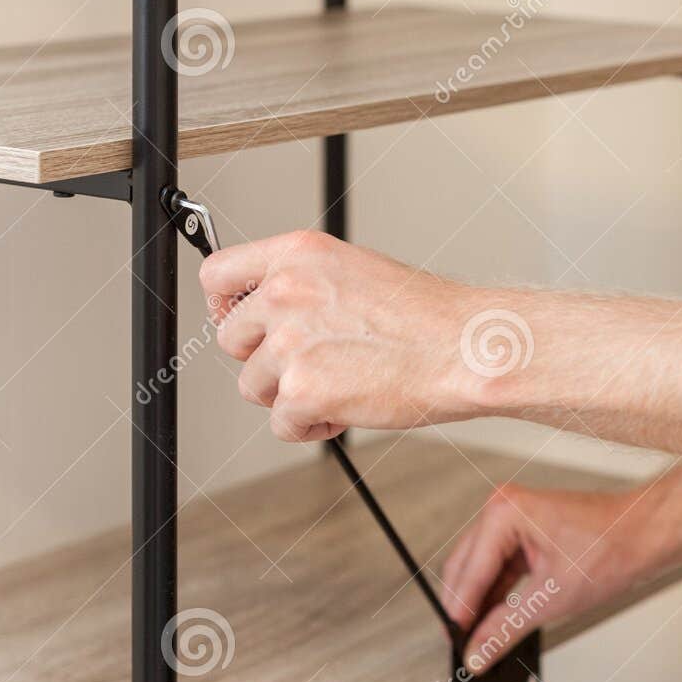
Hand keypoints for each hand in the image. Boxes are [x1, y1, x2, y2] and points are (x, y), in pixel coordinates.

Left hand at [200, 231, 492, 442]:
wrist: (464, 348)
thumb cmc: (425, 318)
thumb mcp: (353, 271)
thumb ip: (302, 286)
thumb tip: (266, 315)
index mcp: (297, 254)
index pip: (217, 276)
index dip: (224, 308)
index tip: (242, 325)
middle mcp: (285, 292)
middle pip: (230, 340)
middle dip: (265, 360)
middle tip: (311, 364)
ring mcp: (290, 342)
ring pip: (254, 387)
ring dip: (290, 395)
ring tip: (340, 384)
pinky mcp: (301, 390)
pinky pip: (280, 424)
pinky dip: (310, 426)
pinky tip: (347, 406)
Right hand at [442, 482, 644, 669]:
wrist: (648, 534)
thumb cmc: (613, 548)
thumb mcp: (553, 598)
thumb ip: (505, 627)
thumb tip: (478, 651)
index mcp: (505, 514)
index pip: (469, 573)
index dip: (459, 614)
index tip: (453, 645)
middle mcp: (503, 509)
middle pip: (465, 568)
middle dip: (463, 609)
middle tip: (461, 647)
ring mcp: (513, 518)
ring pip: (479, 569)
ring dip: (479, 603)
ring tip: (476, 639)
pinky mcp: (525, 532)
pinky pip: (499, 566)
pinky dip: (496, 593)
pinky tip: (493, 620)